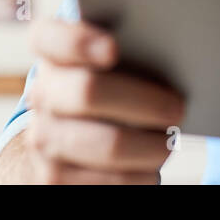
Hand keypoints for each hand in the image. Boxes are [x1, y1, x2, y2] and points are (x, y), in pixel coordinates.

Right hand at [25, 17, 185, 183]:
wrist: (75, 141)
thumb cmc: (115, 86)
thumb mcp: (114, 61)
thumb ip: (131, 44)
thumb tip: (175, 49)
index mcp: (51, 52)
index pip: (48, 37)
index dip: (76, 41)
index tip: (113, 49)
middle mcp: (41, 93)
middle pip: (88, 91)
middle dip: (143, 102)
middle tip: (178, 109)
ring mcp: (41, 138)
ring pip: (108, 144)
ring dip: (149, 147)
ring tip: (170, 143)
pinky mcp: (52, 179)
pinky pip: (108, 182)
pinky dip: (140, 176)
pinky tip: (151, 168)